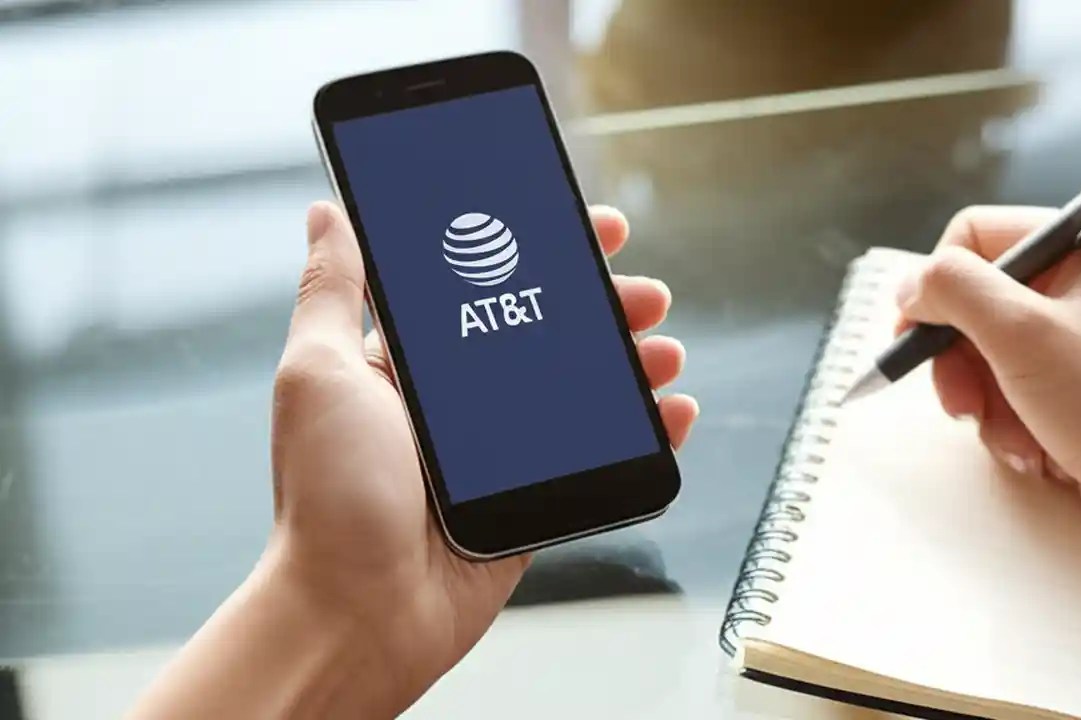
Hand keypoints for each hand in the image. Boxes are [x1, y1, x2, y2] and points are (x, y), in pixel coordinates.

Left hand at [268, 202, 697, 708]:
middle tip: (646, 294)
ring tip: (664, 351)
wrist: (360, 609)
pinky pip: (598, 457)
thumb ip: (334, 292)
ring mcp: (499, 452)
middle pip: (550, 334)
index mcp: (411, 363)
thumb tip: (330, 214)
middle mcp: (458, 402)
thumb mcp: (320, 373)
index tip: (590, 228)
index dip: (543, 251)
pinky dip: (643, 434)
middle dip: (606, 307)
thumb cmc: (329, 496)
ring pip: (584, 392)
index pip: (488, 287)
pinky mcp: (530, 498)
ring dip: (633, 364)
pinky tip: (671, 413)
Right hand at [894, 206, 1080, 564]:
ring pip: (984, 355)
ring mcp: (1078, 338)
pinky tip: (1035, 451)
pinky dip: (1009, 425)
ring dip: (984, 402)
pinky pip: (1010, 393)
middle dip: (958, 360)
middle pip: (973, 303)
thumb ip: (954, 291)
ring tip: (1012, 436)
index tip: (916, 331)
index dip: (936, 281)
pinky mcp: (1075, 387)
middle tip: (960, 402)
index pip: (975, 236)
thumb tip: (911, 286)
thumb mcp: (1021, 332)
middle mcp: (1080, 285)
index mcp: (1080, 248)